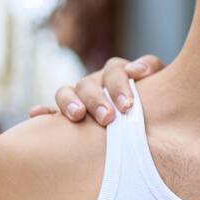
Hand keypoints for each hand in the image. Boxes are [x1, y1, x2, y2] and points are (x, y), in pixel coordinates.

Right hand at [27, 55, 165, 124]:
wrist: (150, 129)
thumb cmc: (158, 110)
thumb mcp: (162, 92)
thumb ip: (155, 74)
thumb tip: (139, 70)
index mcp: (119, 74)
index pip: (117, 70)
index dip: (121, 82)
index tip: (129, 100)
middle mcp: (96, 83)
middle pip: (90, 82)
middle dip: (98, 99)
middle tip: (108, 118)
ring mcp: (79, 98)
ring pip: (67, 92)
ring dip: (69, 102)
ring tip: (76, 116)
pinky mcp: (64, 115)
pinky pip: (49, 112)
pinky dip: (43, 113)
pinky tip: (37, 115)